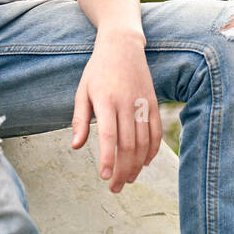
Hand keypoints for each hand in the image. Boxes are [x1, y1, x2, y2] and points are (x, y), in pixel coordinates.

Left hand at [70, 28, 161, 192]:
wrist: (122, 45)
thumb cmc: (98, 70)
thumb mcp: (82, 91)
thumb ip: (79, 120)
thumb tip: (76, 146)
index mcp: (106, 100)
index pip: (109, 136)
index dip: (108, 159)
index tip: (105, 177)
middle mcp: (126, 103)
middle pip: (128, 144)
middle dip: (123, 170)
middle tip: (115, 187)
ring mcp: (142, 102)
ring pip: (144, 142)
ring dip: (137, 164)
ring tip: (128, 179)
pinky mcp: (153, 102)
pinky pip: (156, 131)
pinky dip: (153, 150)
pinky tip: (145, 163)